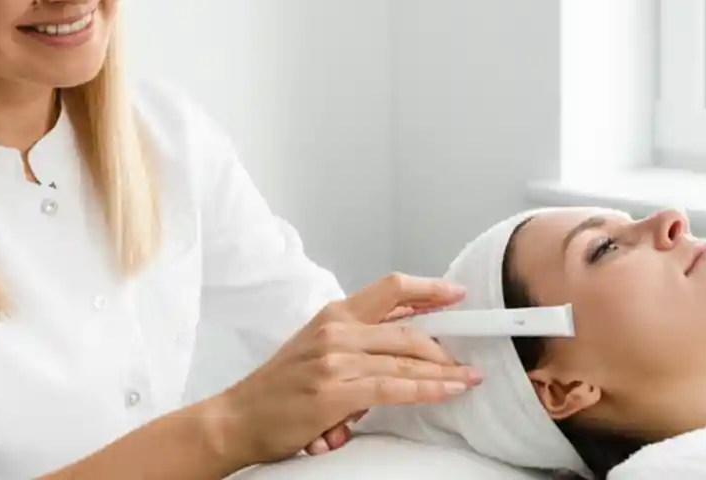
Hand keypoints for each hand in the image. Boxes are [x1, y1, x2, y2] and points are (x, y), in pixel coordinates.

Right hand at [219, 273, 483, 464]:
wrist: (237, 418)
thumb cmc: (278, 388)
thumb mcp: (317, 347)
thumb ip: (358, 339)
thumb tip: (404, 338)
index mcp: (333, 315)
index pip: (391, 289)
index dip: (429, 288)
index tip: (457, 293)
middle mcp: (336, 331)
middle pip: (408, 330)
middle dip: (445, 344)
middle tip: (468, 356)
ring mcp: (335, 361)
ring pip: (406, 361)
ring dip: (444, 372)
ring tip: (467, 378)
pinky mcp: (335, 392)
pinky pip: (394, 387)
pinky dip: (426, 389)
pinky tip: (445, 391)